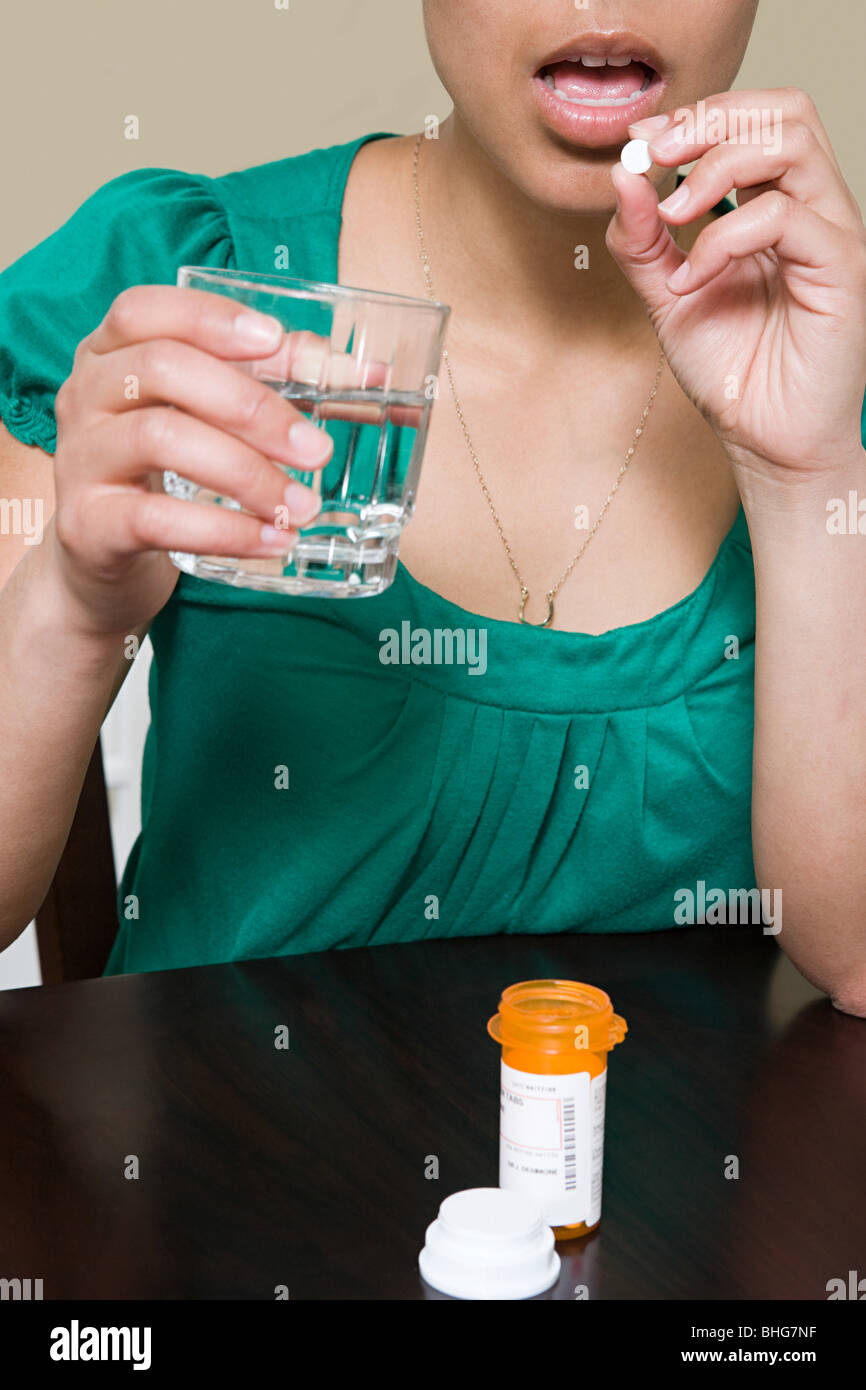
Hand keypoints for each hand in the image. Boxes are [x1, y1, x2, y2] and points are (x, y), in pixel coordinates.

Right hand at [51, 284, 337, 636]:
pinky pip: (157, 519)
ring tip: (303, 506)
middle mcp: (85, 395)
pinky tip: (272, 541)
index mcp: (111, 353)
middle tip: (317, 451)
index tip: (273, 338)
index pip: (146, 311)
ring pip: (159, 441)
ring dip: (245, 473)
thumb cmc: (165, 473)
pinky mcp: (89, 525)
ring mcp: (80, 459)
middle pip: (162, 369)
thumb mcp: (209, 419)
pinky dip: (224, 530)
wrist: (102, 560)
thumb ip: (276, 383)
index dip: (210, 318)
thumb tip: (366, 373)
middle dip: (251, 407)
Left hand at [606, 88, 865, 482]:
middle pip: (782, 111)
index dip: (695, 117)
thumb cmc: (732, 375)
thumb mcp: (667, 298)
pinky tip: (690, 279)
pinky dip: (722, 238)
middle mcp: (812, 211)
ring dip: (716, 166)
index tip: (638, 142)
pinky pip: (783, 217)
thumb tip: (622, 177)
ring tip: (671, 217)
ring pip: (791, 143)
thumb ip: (642, 242)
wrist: (765, 443)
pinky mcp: (841, 268)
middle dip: (709, 120)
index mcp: (776, 208)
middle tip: (654, 155)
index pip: (754, 121)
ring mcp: (832, 235)